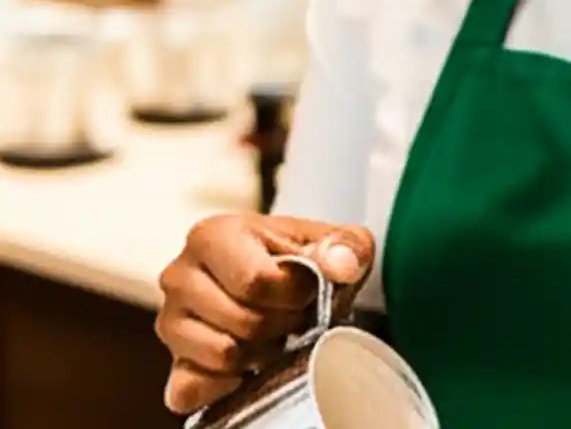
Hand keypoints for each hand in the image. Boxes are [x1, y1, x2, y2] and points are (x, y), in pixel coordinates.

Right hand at [156, 214, 375, 414]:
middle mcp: (179, 275)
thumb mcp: (340, 244)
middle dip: (282, 323)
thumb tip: (339, 264)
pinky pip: (195, 388)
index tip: (306, 288)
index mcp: (212, 235)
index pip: (256, 281)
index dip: (295, 294)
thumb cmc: (307, 260)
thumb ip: (347, 246)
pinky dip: (230, 383)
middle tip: (292, 313)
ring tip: (272, 331)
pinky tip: (251, 362)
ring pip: (224, 356)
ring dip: (261, 352)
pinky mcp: (174, 363)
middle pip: (244, 321)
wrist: (286, 280)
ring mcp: (170, 322)